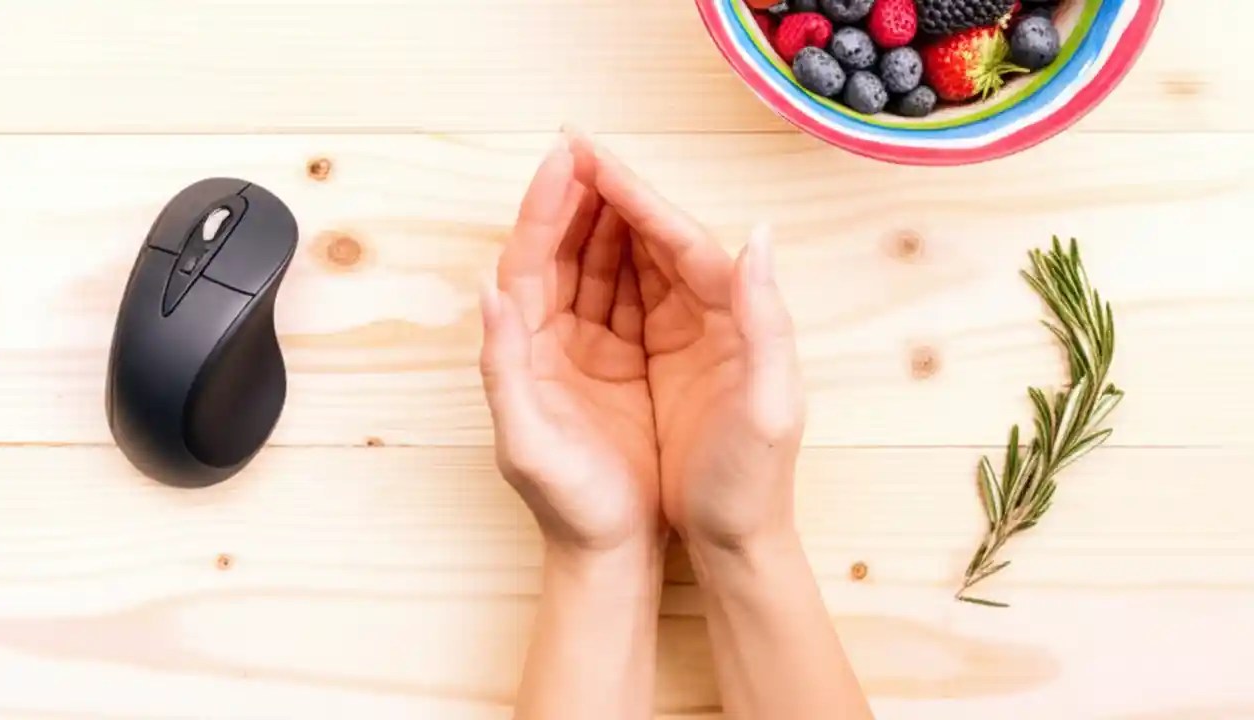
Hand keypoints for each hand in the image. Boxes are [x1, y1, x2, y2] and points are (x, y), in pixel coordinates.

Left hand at [479, 137, 662, 556]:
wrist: (610, 552)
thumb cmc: (568, 504)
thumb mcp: (527, 444)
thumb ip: (501, 367)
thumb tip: (488, 289)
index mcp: (522, 351)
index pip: (527, 261)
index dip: (545, 206)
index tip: (566, 158)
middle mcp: (548, 341)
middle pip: (557, 252)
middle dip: (573, 198)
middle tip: (592, 147)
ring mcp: (584, 349)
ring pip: (591, 267)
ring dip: (603, 220)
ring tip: (619, 173)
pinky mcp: (619, 363)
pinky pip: (624, 295)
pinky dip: (633, 259)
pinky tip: (648, 232)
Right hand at [570, 135, 805, 551]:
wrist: (734, 540)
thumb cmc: (751, 481)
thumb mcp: (770, 405)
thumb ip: (767, 318)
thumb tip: (757, 233)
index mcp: (736, 315)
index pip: (678, 237)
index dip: (633, 193)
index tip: (589, 154)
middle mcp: (710, 314)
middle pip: (653, 237)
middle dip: (610, 192)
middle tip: (566, 148)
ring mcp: (682, 335)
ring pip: (635, 260)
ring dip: (601, 219)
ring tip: (562, 180)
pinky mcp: (659, 359)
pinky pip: (623, 297)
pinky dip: (598, 264)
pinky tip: (574, 245)